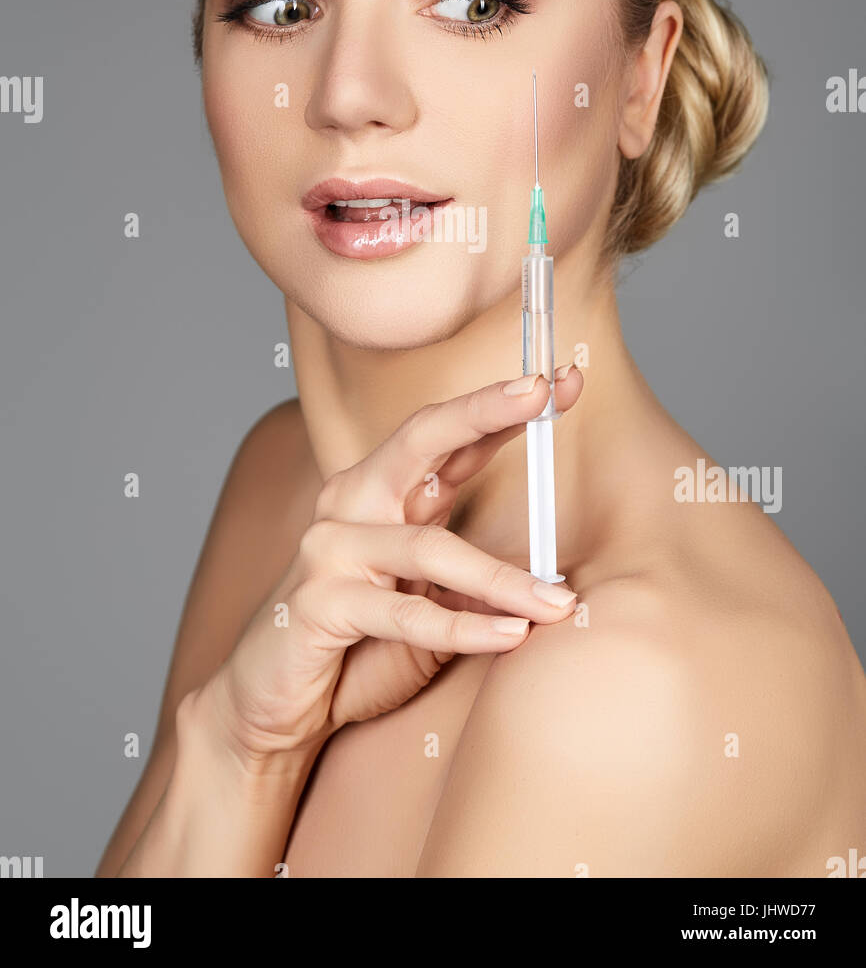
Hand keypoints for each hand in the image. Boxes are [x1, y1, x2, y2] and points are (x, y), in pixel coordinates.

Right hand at [204, 367, 583, 759]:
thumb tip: (557, 581)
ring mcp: (330, 548)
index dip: (504, 408)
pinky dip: (464, 628)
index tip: (565, 381)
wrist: (270, 707)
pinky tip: (511, 634)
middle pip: (421, 439)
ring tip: (558, 602)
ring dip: (502, 578)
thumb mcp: (431, 608)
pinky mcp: (316, 603)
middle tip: (543, 390)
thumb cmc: (356, 650)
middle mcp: (352, 503)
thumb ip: (475, 582)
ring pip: (429, 546)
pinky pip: (404, 614)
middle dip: (484, 410)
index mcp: (382, 492)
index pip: (448, 438)